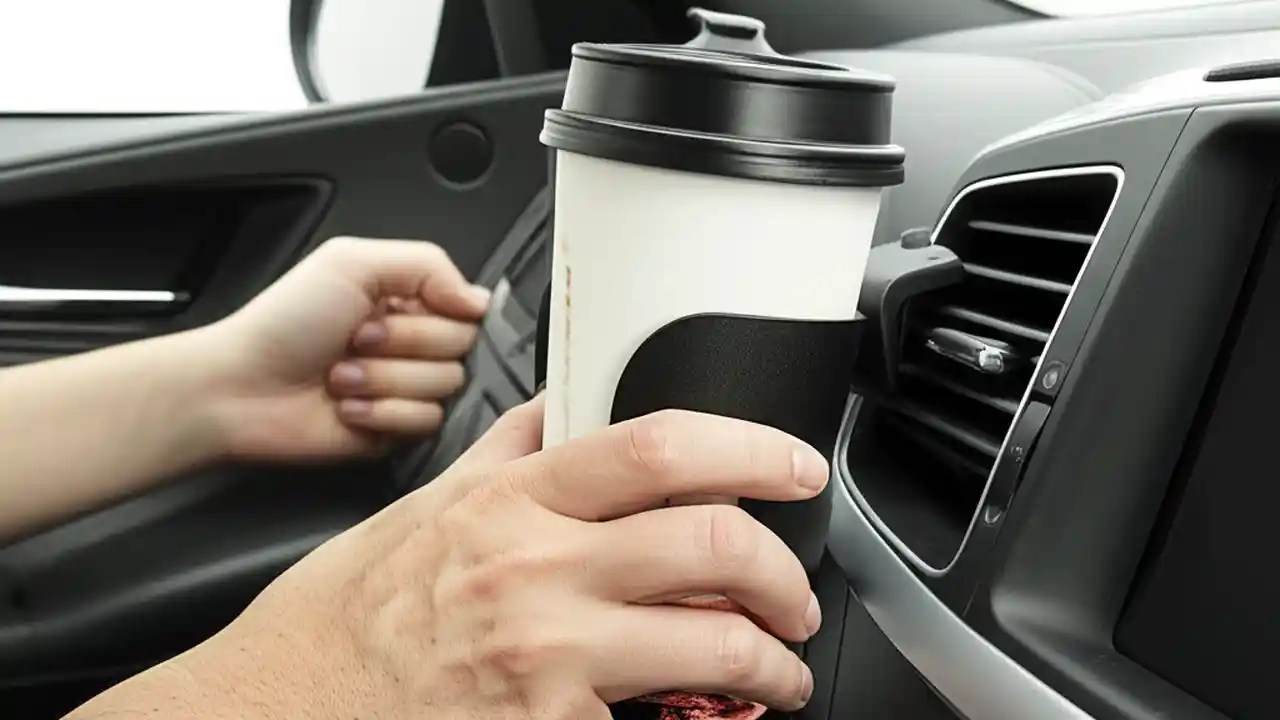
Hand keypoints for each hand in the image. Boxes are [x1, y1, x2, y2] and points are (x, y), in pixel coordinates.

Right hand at [145, 400, 826, 718]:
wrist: (282, 708)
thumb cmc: (348, 615)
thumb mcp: (424, 507)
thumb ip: (504, 453)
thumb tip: (560, 410)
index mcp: (513, 502)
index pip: (660, 447)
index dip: (750, 448)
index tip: (794, 467)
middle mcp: (539, 571)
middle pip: (711, 543)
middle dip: (783, 575)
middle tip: (796, 598)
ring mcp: (548, 657)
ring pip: (712, 643)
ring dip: (771, 662)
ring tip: (780, 671)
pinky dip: (696, 719)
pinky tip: (699, 719)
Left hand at [207, 236, 489, 460]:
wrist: (241, 388)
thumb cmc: (282, 324)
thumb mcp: (351, 262)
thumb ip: (428, 264)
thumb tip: (480, 299)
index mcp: (407, 298)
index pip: (467, 306)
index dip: (437, 312)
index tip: (393, 308)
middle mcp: (412, 342)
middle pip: (462, 348)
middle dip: (403, 344)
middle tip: (356, 339)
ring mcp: (406, 387)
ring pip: (445, 388)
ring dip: (385, 379)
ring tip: (341, 374)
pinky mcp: (397, 430)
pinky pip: (425, 424)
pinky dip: (381, 412)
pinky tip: (347, 406)